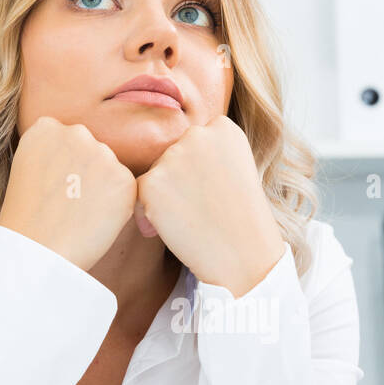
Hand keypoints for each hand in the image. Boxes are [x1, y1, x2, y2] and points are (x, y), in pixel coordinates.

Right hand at [0, 116, 136, 271]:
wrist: (37, 251)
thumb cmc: (28, 220)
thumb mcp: (27, 170)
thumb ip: (54, 153)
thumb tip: (78, 159)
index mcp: (47, 127)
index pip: (67, 141)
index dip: (64, 169)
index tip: (53, 189)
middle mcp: (76, 132)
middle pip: (92, 152)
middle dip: (87, 175)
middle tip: (69, 204)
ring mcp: (102, 153)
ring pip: (110, 170)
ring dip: (103, 190)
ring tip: (79, 214)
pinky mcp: (124, 179)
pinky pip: (126, 191)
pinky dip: (117, 207)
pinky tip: (94, 221)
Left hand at [135, 115, 285, 296]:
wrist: (244, 256)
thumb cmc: (242, 221)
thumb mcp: (236, 170)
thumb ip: (208, 153)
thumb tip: (169, 156)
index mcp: (223, 128)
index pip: (195, 142)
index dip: (199, 171)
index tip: (215, 192)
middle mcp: (197, 134)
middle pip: (172, 154)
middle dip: (179, 181)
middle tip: (201, 209)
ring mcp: (173, 157)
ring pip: (156, 174)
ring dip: (165, 196)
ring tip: (192, 219)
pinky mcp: (152, 182)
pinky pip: (138, 193)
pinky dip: (148, 214)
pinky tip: (173, 228)